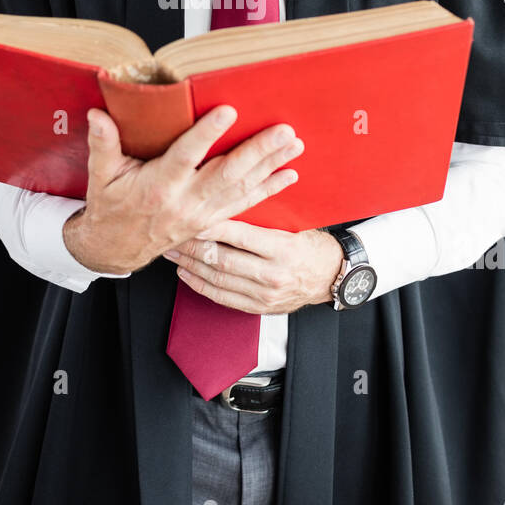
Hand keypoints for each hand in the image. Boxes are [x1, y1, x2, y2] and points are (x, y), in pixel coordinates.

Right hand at [61, 106, 303, 275]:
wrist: (115, 248)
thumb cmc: (110, 206)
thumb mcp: (101, 176)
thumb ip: (104, 144)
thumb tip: (98, 114)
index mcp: (159, 185)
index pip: (186, 155)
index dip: (207, 134)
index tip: (228, 111)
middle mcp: (186, 200)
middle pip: (227, 173)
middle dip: (258, 151)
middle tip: (283, 131)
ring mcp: (202, 213)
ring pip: (242, 188)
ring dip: (270, 166)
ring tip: (294, 146)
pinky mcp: (211, 220)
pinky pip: (245, 205)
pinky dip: (269, 190)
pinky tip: (289, 175)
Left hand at [161, 219, 342, 313]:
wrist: (331, 276)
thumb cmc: (311, 244)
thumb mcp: (294, 224)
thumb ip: (263, 215)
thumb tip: (228, 197)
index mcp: (284, 249)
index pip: (240, 236)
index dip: (212, 226)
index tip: (192, 215)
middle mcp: (273, 275)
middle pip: (224, 260)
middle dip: (193, 247)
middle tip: (173, 232)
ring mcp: (265, 295)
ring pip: (219, 279)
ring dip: (191, 265)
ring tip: (172, 250)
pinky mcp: (259, 307)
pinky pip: (223, 297)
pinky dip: (200, 285)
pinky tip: (185, 273)